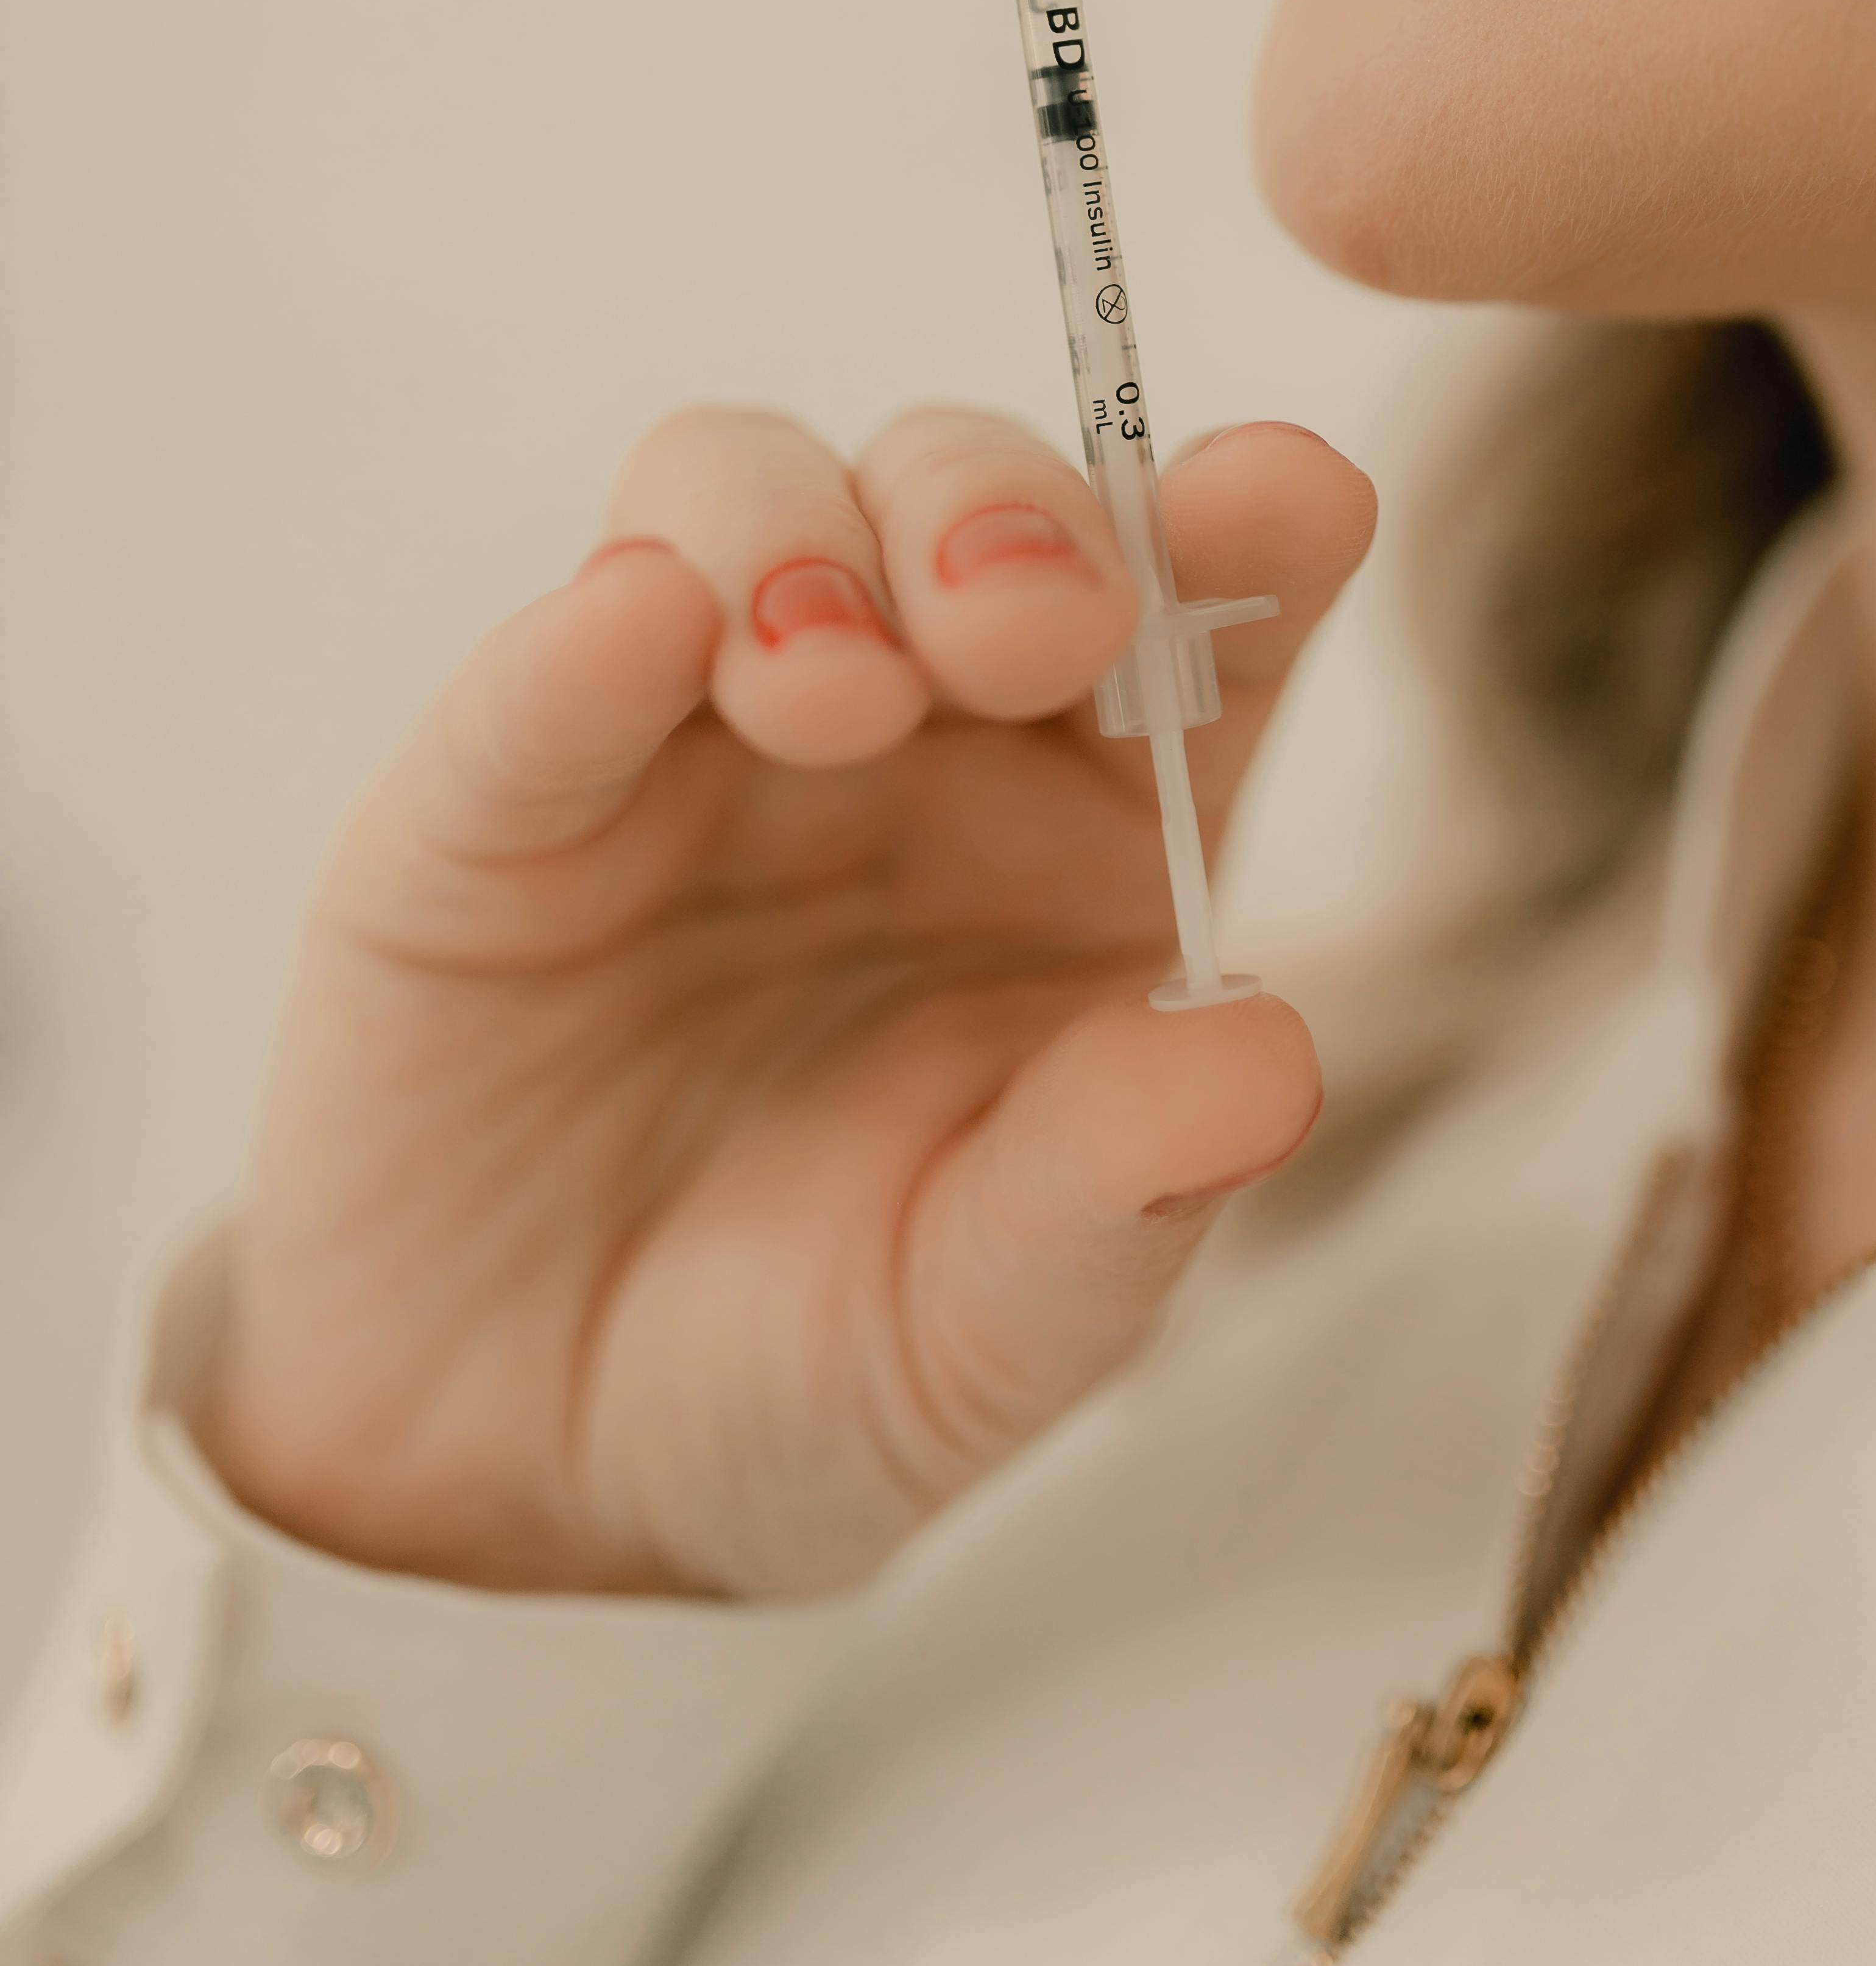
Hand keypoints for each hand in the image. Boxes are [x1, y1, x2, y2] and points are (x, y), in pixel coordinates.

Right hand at [197, 402, 1371, 1599]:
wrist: (537, 1473)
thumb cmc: (820, 1357)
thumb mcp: (992, 1330)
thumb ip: (1119, 1192)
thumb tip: (1266, 1057)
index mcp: (1101, 824)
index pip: (1208, 615)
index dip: (1252, 524)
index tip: (1283, 496)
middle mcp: (919, 729)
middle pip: (974, 501)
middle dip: (1009, 515)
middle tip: (1027, 630)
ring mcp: (697, 730)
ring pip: (751, 493)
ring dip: (806, 541)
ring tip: (832, 688)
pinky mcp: (503, 793)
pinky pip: (547, 660)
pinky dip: (593, 625)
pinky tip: (635, 626)